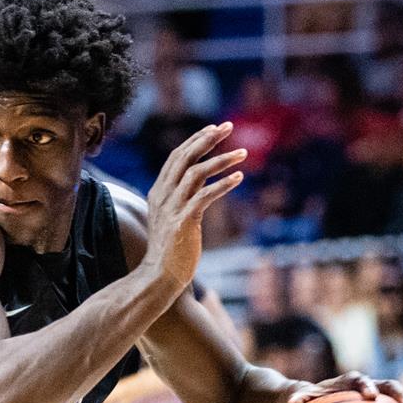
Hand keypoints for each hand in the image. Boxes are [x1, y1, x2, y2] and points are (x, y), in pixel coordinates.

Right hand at [140, 123, 246, 292]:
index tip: (214, 128)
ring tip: (243, 153)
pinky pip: (205, 196)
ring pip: (196, 172)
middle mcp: (163, 196)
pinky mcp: (184, 222)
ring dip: (222, 160)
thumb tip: (196, 181)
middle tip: (228, 126)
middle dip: (208, 139)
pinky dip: (223, 185)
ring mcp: (173, 208)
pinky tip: (239, 178)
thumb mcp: (171, 217)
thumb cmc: (170, 249)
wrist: (160, 276)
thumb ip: (180, 197)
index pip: (176, 157)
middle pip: (185, 157)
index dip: (196, 140)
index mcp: (159, 192)